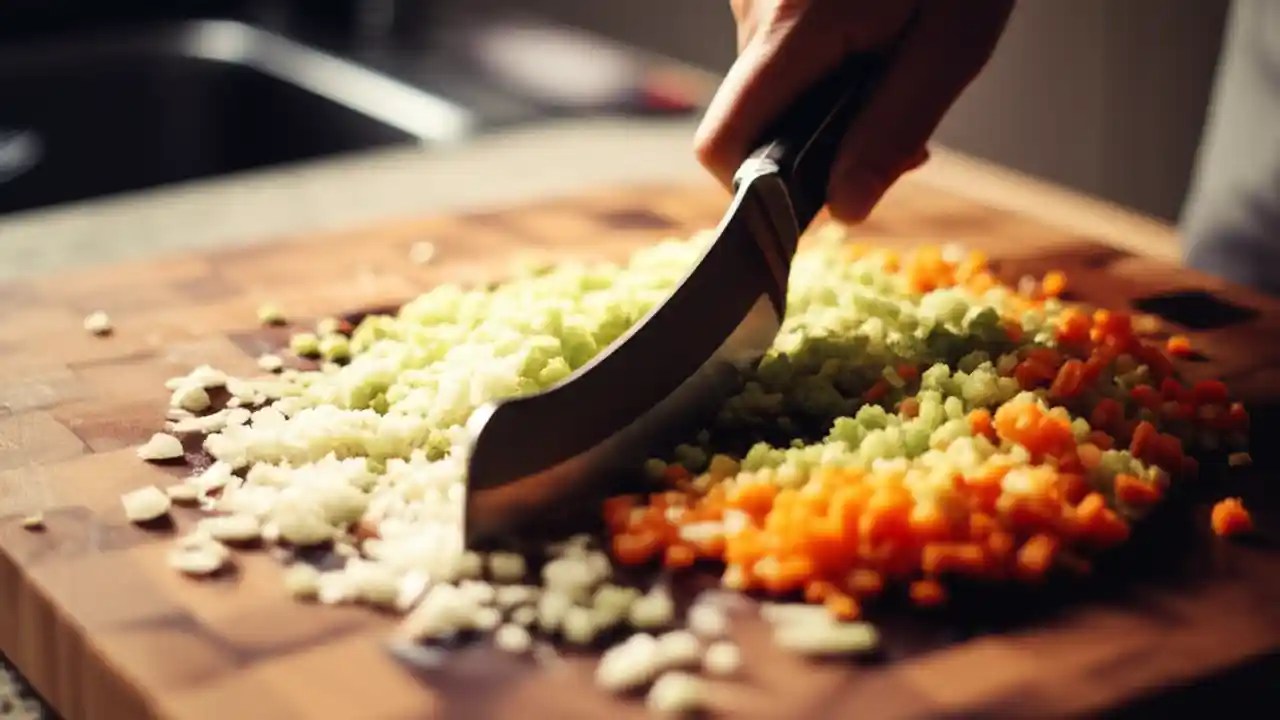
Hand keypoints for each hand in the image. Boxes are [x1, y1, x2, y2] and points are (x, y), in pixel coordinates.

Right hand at [695, 0, 1014, 221]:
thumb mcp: (952, 44)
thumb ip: (891, 130)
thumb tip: (844, 210)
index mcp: (794, 28)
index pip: (723, 143)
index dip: (754, 189)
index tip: (813, 195)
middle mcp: (755, 6)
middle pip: (749, 118)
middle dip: (812, 143)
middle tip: (895, 130)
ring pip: (764, 85)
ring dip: (823, 101)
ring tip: (894, 63)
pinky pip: (775, 48)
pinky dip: (819, 64)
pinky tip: (870, 36)